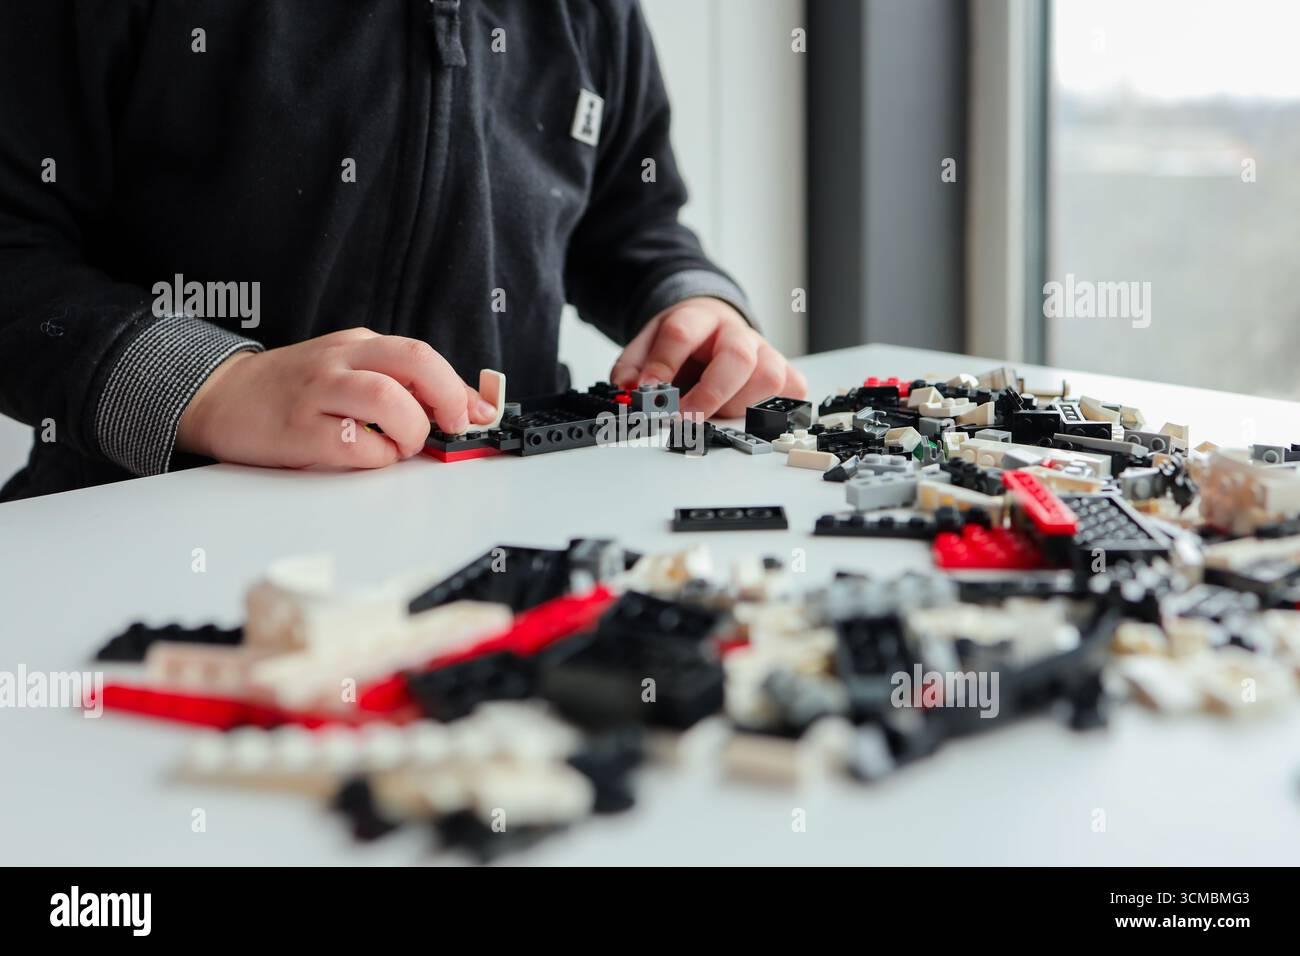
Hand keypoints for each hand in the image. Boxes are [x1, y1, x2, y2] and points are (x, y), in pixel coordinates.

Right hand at [176, 328, 497, 467]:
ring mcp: (319, 392)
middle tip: (450, 428)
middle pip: (416, 362)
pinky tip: (366, 456)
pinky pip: (356, 445)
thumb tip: (463, 408)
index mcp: (360, 344)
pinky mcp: (300, 430)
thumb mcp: (349, 370)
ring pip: (389, 399)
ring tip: (400, 445)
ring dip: (410, 430)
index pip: (425, 356)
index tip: (480, 415)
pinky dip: (376, 457)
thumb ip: (399, 383)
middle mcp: (342, 359)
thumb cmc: (294, 390)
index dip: (460, 389)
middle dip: (448, 399)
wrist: (221, 397)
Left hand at [610, 298, 805, 417]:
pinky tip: (746, 413)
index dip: (663, 365)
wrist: (713, 328)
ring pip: (769, 377)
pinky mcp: (785, 372)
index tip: (647, 392)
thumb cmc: (684, 342)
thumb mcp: (648, 344)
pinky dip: (772, 409)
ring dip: (738, 405)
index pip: (682, 333)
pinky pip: (790, 391)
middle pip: (737, 356)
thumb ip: (632, 367)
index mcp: (700, 317)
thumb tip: (628, 392)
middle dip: (710, 394)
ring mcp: (766, 351)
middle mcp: (737, 332)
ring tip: (715, 414)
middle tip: (685, 419)